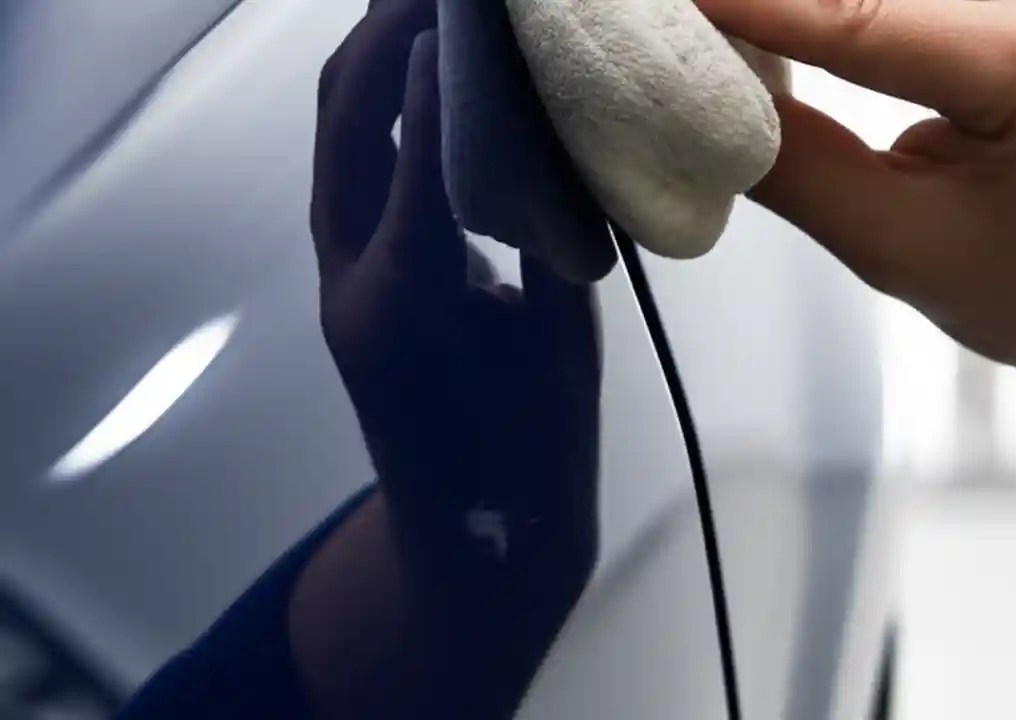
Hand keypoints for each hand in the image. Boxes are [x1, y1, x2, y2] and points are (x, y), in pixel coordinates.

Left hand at [301, 0, 601, 714]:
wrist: (473, 539)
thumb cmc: (532, 458)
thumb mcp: (561, 346)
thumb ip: (551, 242)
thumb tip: (560, 142)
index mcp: (407, 308)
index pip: (417, 161)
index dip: (443, 73)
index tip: (478, 9)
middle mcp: (353, 278)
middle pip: (347, 120)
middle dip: (388, 30)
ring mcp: (339, 275)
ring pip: (339, 134)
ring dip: (375, 52)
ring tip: (430, 0)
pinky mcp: (349, 273)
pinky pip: (358, 164)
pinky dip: (386, 100)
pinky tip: (432, 63)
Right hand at [699, 0, 1015, 430]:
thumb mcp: (915, 256)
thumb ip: (798, 172)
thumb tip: (705, 112)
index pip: (841, 8)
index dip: (725, 4)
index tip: (637, 10)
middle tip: (656, 31)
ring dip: (782, 3)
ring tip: (698, 38)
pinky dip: (821, 4)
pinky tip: (770, 30)